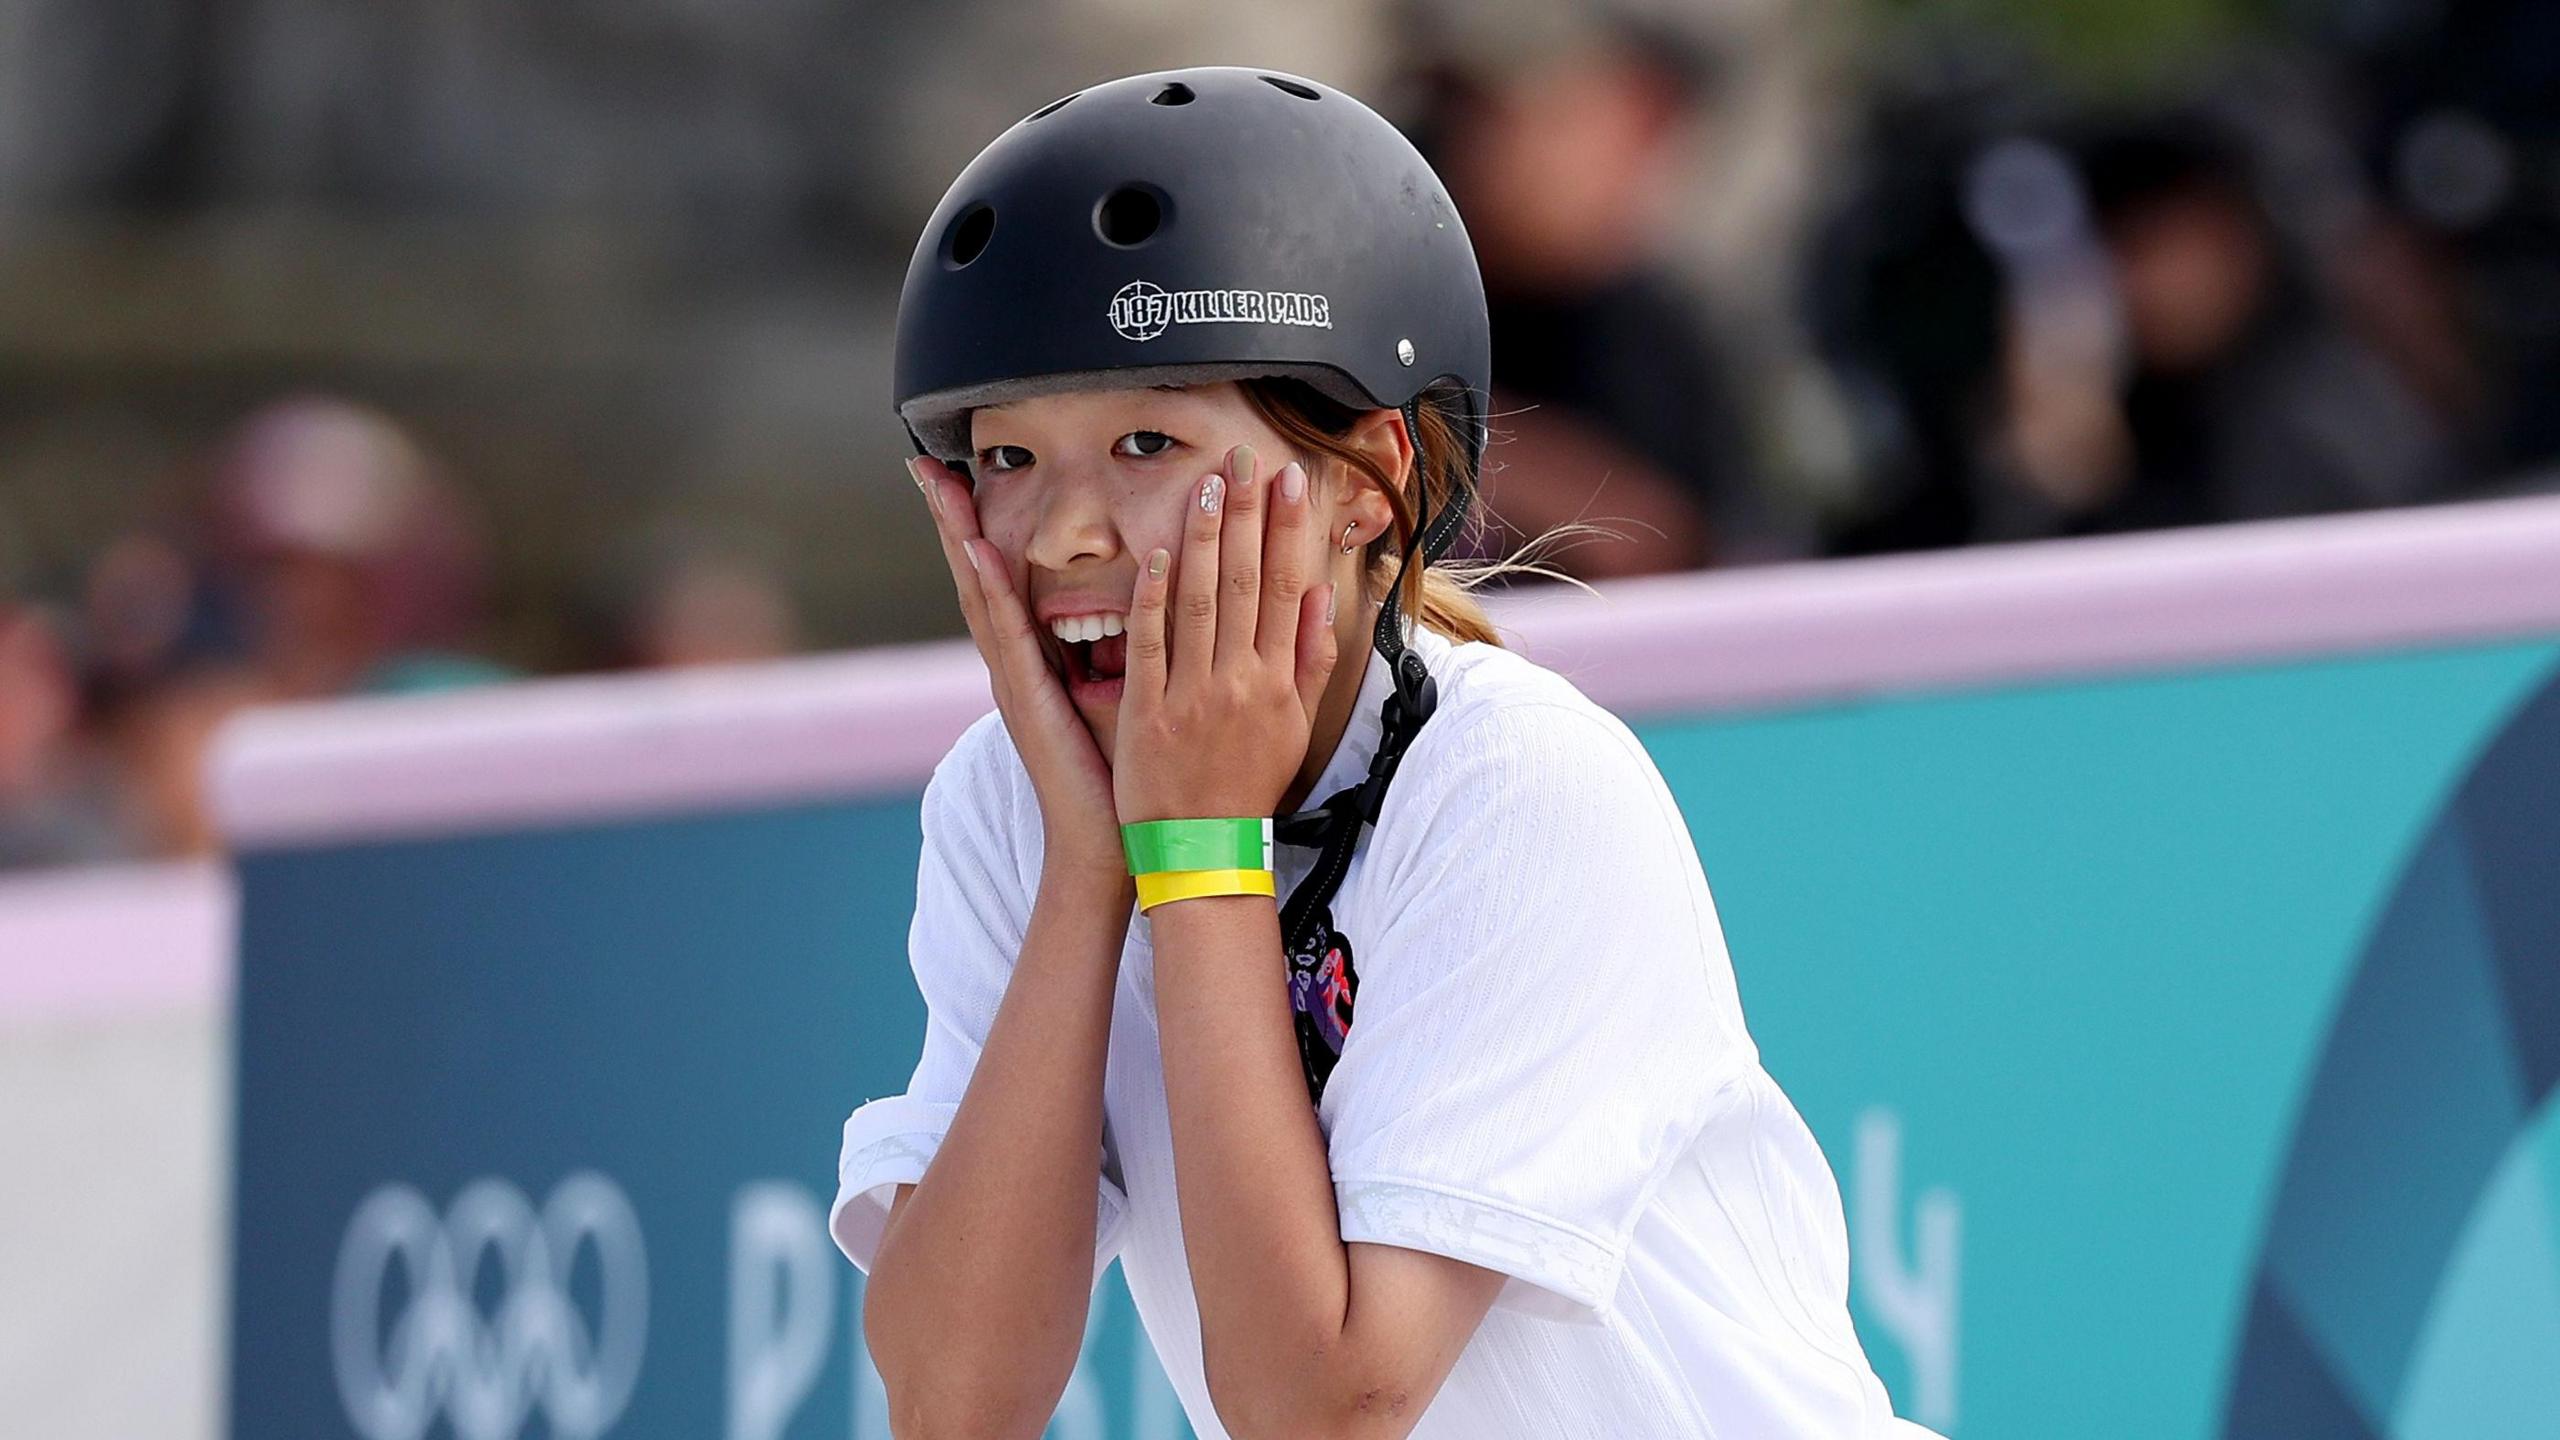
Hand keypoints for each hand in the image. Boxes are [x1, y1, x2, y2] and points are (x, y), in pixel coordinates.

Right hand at [912, 456, 1127, 885]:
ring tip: (938, 487)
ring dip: (958, 539)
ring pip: (980, 597)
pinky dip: (991, 594)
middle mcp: (1013, 666)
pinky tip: (981, 556)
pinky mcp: (1028, 704)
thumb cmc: (1121, 776)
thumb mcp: (1122, 694)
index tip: (959, 475)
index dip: (978, 528)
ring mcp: (1013, 685)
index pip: (999, 579)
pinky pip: (1007, 639)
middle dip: (951, 519)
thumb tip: (1150, 599)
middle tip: (924, 463)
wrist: (1107, 846)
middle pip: (975, 576)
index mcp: (1033, 662)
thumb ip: (1122, 648)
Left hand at [1115, 444, 1338, 823]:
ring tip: (1207, 483)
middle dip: (1247, 513)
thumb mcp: (1294, 726)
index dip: (1288, 529)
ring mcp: (1192, 695)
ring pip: (1201, 602)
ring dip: (1205, 537)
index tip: (1288, 479)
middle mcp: (1240, 681)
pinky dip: (1155, 598)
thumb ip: (1310, 660)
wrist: (1201, 848)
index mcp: (1277, 682)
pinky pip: (1151, 645)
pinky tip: (1159, 553)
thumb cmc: (1246, 784)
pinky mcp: (1146, 712)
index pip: (1288, 588)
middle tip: (1245, 456)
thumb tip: (1324, 596)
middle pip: (1247, 582)